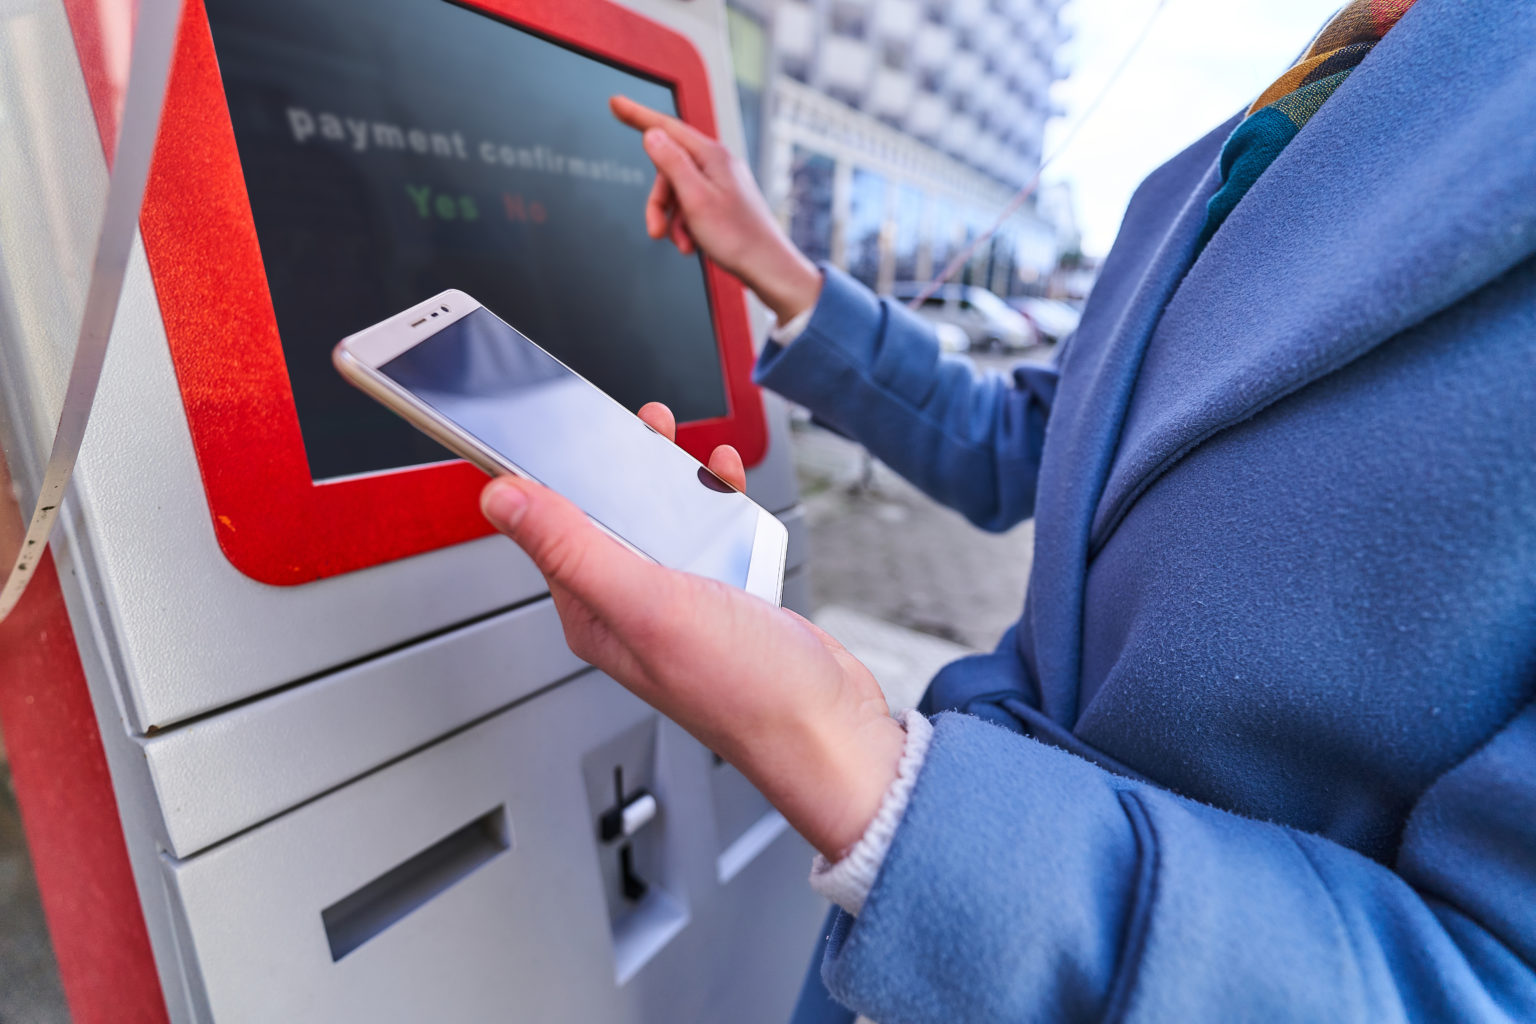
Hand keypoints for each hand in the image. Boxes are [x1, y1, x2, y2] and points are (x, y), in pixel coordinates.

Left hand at [481, 403, 903, 859]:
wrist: (828, 731)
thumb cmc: (743, 690)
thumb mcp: (646, 603)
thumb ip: (572, 547)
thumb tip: (501, 501)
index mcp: (596, 615)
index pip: (553, 533)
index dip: (553, 478)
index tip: (560, 430)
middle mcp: (634, 611)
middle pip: (610, 519)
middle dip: (620, 466)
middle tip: (638, 424)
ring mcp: (684, 604)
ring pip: (664, 522)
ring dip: (672, 479)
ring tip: (682, 444)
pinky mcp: (730, 598)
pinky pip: (712, 535)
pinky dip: (719, 502)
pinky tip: (729, 486)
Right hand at [610, 95, 822, 324]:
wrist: (768, 268)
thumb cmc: (738, 238)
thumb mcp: (695, 199)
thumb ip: (671, 163)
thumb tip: (652, 134)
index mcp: (712, 156)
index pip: (667, 127)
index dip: (638, 115)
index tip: (616, 103)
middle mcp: (718, 164)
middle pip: (668, 169)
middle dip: (658, 202)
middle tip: (656, 229)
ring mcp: (721, 183)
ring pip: (678, 192)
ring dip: (672, 220)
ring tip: (683, 243)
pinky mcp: (723, 202)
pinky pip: (691, 206)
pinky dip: (686, 226)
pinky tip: (693, 244)